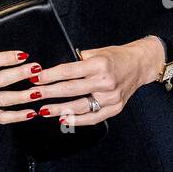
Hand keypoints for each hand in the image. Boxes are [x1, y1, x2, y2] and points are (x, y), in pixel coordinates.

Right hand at [0, 49, 45, 123]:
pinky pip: (1, 117)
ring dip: (22, 96)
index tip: (24, 55)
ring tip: (39, 92)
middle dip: (19, 74)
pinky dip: (18, 116)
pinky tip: (32, 112)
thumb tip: (22, 57)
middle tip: (36, 69)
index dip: (7, 58)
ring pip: (2, 100)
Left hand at [27, 37, 172, 126]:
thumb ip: (77, 60)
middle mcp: (106, 82)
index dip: (50, 76)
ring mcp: (111, 97)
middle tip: (32, 96)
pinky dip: (77, 120)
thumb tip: (53, 69)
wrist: (141, 64)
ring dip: (59, 109)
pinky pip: (93, 118)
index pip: (69, 71)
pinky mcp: (115, 108)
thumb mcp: (97, 51)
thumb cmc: (116, 56)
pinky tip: (63, 120)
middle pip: (71, 90)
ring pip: (80, 106)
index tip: (35, 79)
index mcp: (100, 65)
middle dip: (49, 93)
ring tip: (43, 110)